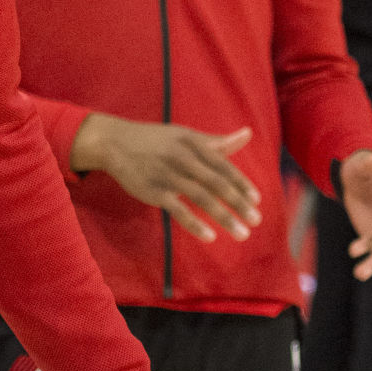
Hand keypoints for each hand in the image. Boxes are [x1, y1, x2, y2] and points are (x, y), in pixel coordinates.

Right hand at [72, 115, 260, 242]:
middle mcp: (183, 158)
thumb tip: (247, 134)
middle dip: (238, 203)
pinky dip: (194, 223)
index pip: (223, 165)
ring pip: (201, 198)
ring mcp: (168, 175)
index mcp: (193, 144)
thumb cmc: (155, 140)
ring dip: (223, 217)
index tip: (256, 201)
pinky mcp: (153, 191)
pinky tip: (210, 236)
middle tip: (256, 221)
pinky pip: (177, 209)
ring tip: (242, 233)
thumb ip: (217, 142)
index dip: (240, 183)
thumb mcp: (186, 136)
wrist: (115, 142)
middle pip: (216, 183)